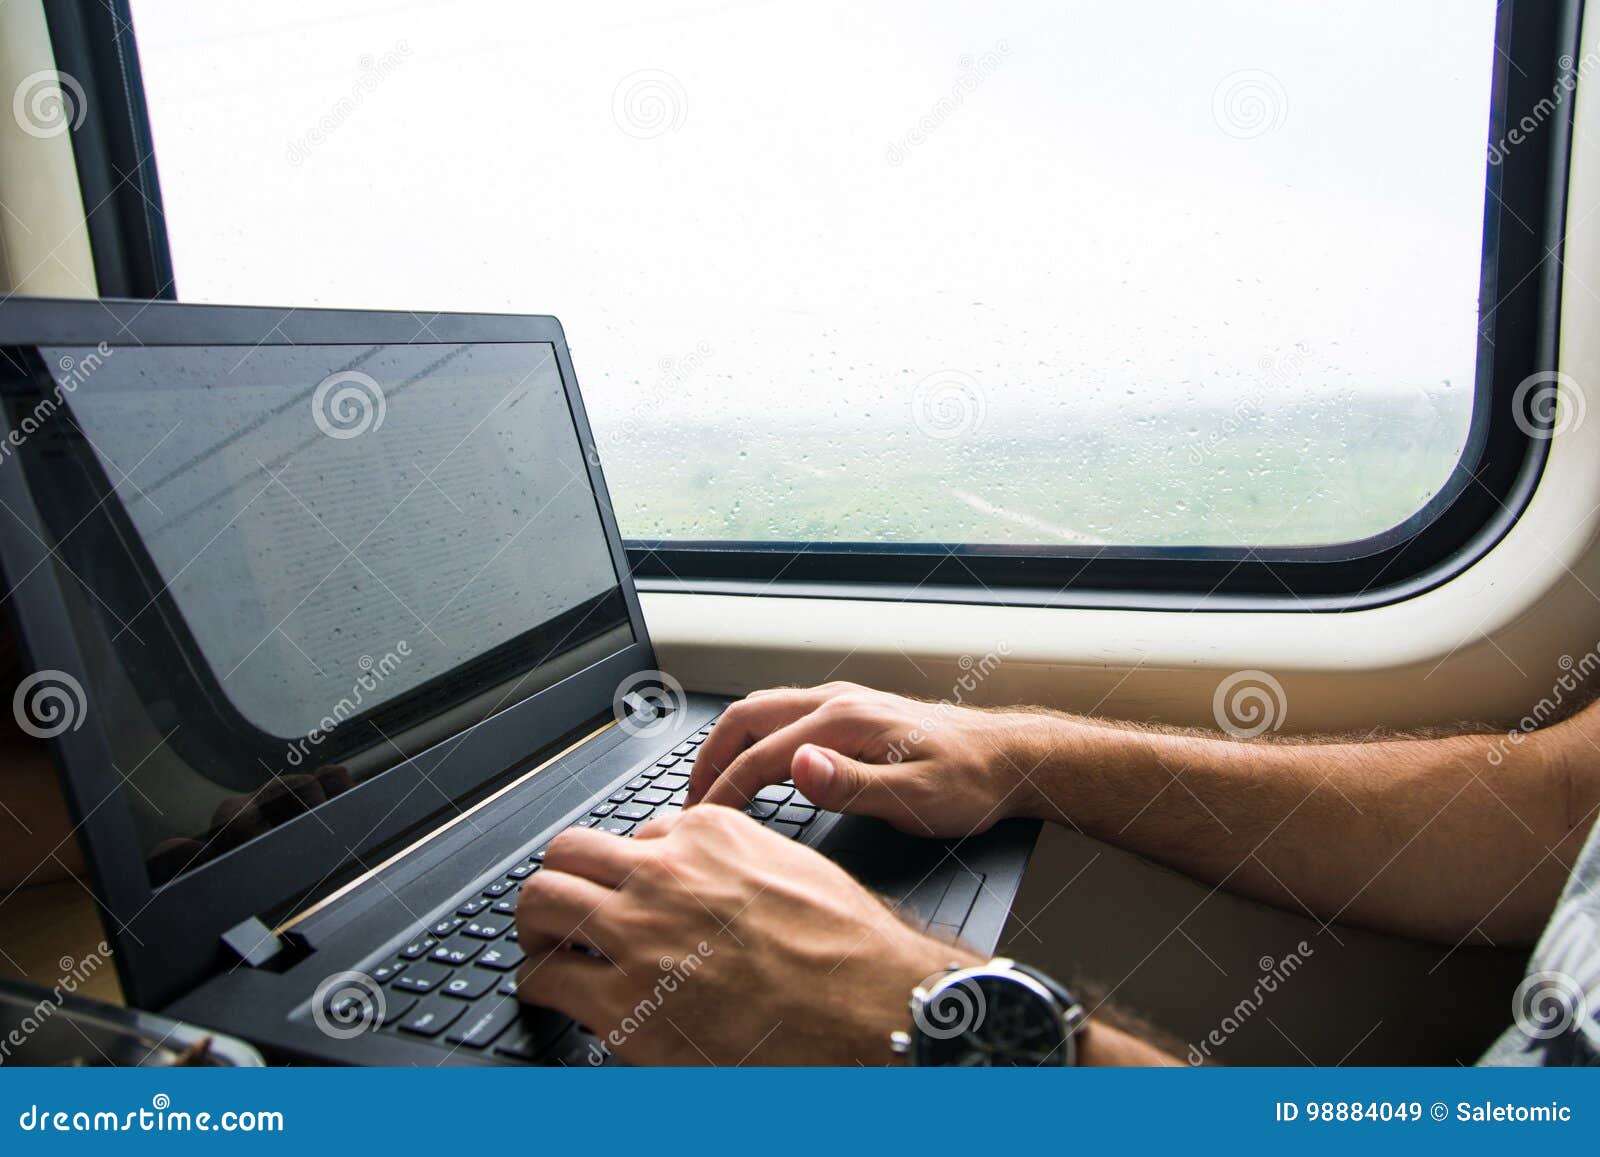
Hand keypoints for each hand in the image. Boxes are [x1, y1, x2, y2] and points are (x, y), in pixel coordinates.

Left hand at [513, 804, 977, 1064]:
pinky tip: (552, 992)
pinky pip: (545, 976)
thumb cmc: (845, 946)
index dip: (627, 869)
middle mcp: (664, 874)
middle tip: (561, 907)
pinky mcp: (623, 999)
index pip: (634, 836)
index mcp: (707, 836)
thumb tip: (697, 862)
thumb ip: (732, 858)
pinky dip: (540, 984)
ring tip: (543, 944)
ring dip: (536, 924)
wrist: (868, 1005)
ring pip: (540, 902)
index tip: (624, 890)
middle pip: (567, 852)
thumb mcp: (789, 867)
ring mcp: (638, 933)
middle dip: (561, 881)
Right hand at [688, 682, 1036, 837]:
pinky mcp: (853, 714)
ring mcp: (843, 704)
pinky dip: (752, 741)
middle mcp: (836, 702)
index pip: (759, 755)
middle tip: (686, 804)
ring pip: (762, 712)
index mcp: (842, 721)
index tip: (699, 826)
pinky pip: (783, 717)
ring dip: (727, 746)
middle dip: (708, 759)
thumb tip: (796, 766)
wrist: (1009, 760)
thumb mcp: (913, 797)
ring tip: (709, 787)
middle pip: (746, 719)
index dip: (722, 792)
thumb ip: (850, 783)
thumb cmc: (969, 783)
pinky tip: (755, 767)